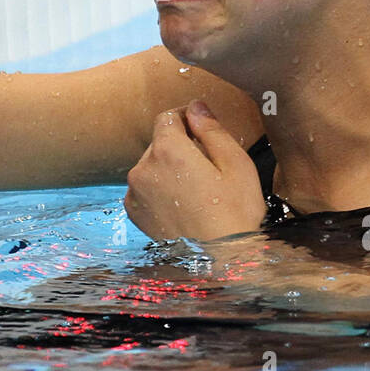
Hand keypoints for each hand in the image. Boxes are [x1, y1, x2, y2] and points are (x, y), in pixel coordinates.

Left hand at [124, 99, 266, 241]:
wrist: (219, 263)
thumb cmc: (234, 214)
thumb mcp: (235, 164)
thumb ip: (212, 130)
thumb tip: (196, 106)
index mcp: (168, 150)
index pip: (168, 116)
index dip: (186, 117)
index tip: (201, 127)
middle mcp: (143, 168)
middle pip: (159, 142)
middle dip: (180, 146)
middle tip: (208, 166)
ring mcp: (135, 192)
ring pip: (152, 166)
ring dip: (169, 168)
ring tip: (196, 190)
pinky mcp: (134, 212)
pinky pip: (145, 188)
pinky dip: (159, 189)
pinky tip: (182, 205)